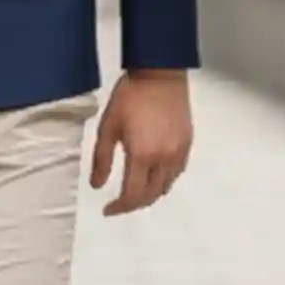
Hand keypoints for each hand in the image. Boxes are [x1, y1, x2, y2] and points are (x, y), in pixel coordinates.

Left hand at [91, 70, 194, 216]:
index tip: (107, 210)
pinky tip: (154, 177)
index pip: (132, 195)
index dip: (119, 207)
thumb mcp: (108, 127)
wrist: (160, 74)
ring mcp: (179, 152)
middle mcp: (164, 159)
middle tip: (118, 204)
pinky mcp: (187, 143)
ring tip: (134, 192)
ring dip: (149, 195)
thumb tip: (97, 185)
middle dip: (133, 204)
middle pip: (151, 195)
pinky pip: (177, 172)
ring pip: (166, 186)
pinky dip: (164, 181)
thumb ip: (102, 159)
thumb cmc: (130, 97)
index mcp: (142, 156)